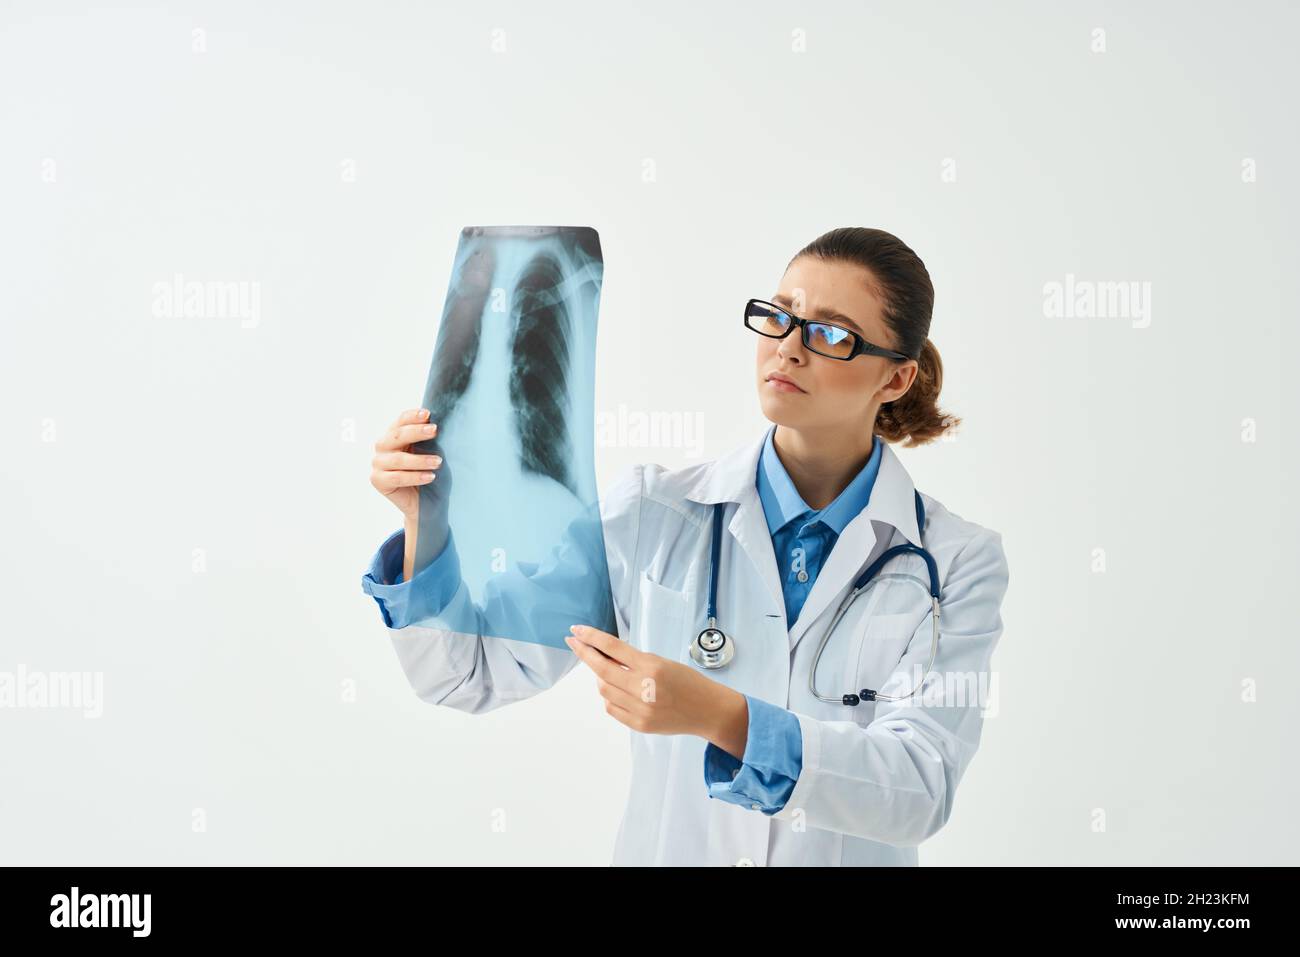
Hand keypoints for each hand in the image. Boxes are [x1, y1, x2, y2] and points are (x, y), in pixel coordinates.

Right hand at [369, 408, 444, 522]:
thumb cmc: (428, 472)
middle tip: (435, 431)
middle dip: (416, 432)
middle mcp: (383, 447)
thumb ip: (428, 439)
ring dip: (420, 459)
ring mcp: (378, 464)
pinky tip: (430, 477)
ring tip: (438, 462)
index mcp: (394, 435)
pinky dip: (415, 476)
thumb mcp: (429, 452)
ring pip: (398, 459)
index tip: (428, 414)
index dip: (412, 416)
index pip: (400, 421)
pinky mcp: (378, 481)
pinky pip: (397, 477)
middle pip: (396, 436)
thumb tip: (437, 424)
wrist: (425, 501)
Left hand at [565, 625, 747, 750]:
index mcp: (652, 667)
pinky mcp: (639, 725)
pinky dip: (609, 697)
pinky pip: (612, 708)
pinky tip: (616, 690)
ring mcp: (640, 709)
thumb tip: (604, 655)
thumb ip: (634, 661)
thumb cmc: (688, 682)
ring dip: (600, 678)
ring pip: (604, 690)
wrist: (708, 711)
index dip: (591, 638)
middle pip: (602, 669)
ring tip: (608, 671)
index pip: (613, 648)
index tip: (577, 631)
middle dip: (584, 654)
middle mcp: (644, 688)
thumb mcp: (663, 662)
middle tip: (574, 643)